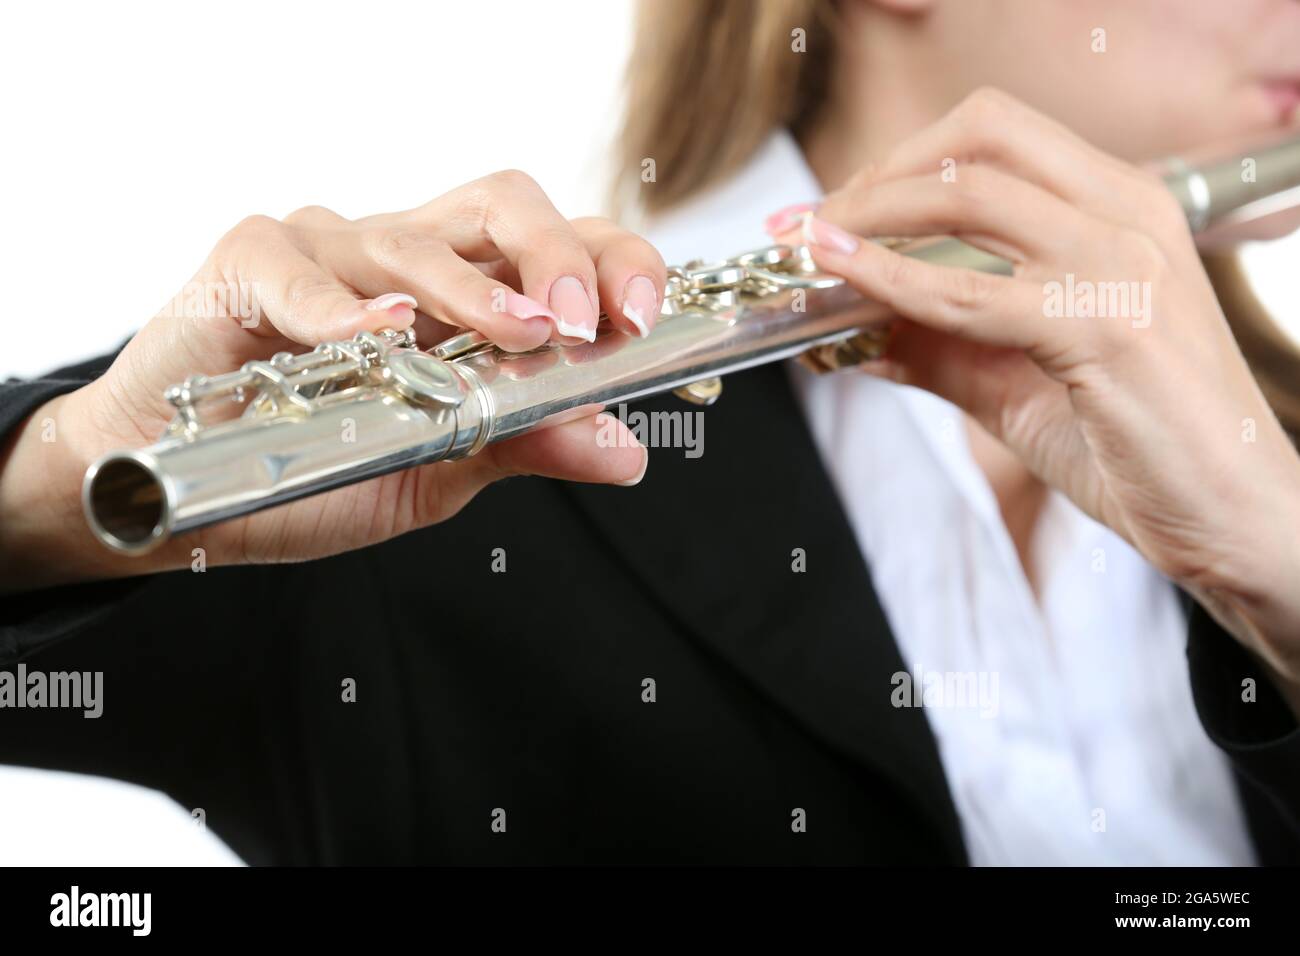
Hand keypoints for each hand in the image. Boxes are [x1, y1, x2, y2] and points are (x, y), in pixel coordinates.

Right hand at [0, 171, 662, 588]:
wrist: (184, 492)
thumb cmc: (313, 467)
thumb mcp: (437, 469)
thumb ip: (524, 445)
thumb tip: (623, 453)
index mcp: (465, 296)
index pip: (558, 248)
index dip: (612, 265)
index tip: (646, 319)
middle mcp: (407, 259)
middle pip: (502, 205)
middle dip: (557, 253)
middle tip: (585, 319)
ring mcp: (328, 252)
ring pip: (411, 237)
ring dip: (471, 289)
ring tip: (517, 334)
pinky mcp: (248, 264)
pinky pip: (298, 272)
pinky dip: (341, 307)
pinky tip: (377, 336)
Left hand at [773, 88, 1299, 689]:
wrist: (1236, 521)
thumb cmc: (1143, 449)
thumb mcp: (1019, 387)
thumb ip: (942, 350)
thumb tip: (855, 332)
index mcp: (1121, 209)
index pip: (997, 138)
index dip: (900, 162)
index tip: (834, 209)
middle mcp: (1129, 215)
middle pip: (981, 136)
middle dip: (879, 173)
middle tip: (813, 225)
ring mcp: (1124, 264)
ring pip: (970, 196)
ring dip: (870, 217)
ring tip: (810, 252)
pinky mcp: (1108, 328)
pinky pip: (973, 293)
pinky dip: (895, 285)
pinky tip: (847, 288)